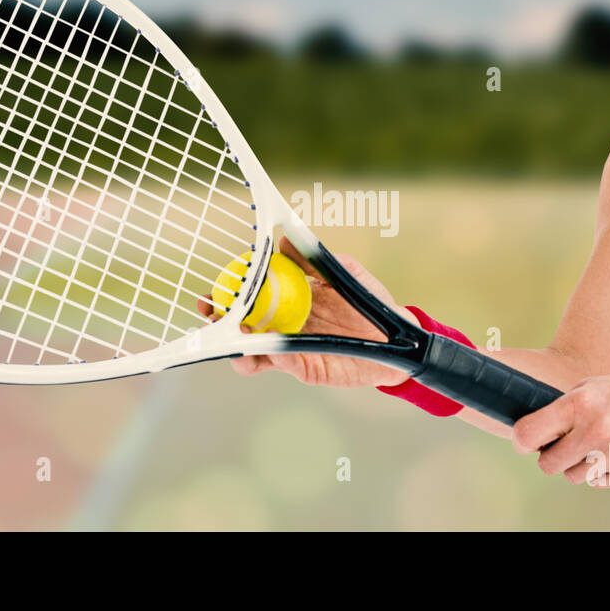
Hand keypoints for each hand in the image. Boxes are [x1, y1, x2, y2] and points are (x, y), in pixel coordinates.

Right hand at [198, 236, 415, 387]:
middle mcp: (283, 325)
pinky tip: (271, 348)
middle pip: (241, 328)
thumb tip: (282, 242)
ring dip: (239, 348)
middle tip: (210, 318)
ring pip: (254, 352)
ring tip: (237, 340)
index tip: (211, 291)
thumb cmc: (370, 299)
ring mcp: (292, 348)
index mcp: (287, 300)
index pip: (248, 298)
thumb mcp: (342, 272)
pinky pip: (284, 363)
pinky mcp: (306, 369)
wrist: (399, 334)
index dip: (226, 296)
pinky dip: (274, 356)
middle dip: (219, 326)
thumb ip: (312, 260)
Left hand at [511, 370, 609, 486]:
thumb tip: (536, 429)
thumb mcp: (597, 385)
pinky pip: (598, 482)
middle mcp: (593, 432)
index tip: (526, 441)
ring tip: (599, 444)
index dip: (523, 440)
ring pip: (573, 477)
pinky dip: (603, 472)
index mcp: (580, 404)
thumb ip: (566, 406)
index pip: (529, 433)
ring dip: (580, 465)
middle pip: (547, 464)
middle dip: (552, 456)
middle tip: (564, 445)